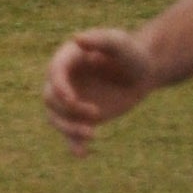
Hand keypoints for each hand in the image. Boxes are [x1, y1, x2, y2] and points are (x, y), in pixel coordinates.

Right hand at [43, 29, 156, 151]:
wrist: (142, 73)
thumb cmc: (131, 54)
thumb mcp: (120, 44)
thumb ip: (100, 40)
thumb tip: (76, 39)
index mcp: (68, 59)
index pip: (54, 73)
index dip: (59, 87)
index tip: (72, 99)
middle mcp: (64, 81)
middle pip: (50, 98)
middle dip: (68, 109)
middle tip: (96, 113)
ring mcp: (70, 101)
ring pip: (56, 119)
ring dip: (69, 129)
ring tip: (91, 134)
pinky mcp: (80, 118)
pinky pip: (70, 134)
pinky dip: (73, 144)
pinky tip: (82, 154)